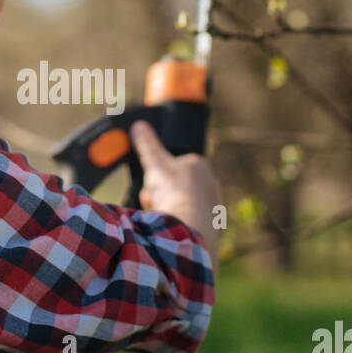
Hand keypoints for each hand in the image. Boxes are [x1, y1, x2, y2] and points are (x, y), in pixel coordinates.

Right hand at [129, 120, 219, 268]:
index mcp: (199, 165)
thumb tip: (139, 126)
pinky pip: (190, 220)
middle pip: (178, 185)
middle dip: (161, 192)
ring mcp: (212, 205)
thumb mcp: (155, 163)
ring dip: (168, 207)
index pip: (176, 164)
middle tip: (149, 200)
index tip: (148, 183)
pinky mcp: (212, 224)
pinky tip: (169, 227)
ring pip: (183, 203)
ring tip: (157, 214)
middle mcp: (210, 183)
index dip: (159, 174)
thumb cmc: (174, 190)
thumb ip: (147, 144)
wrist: (189, 224)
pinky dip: (178, 222)